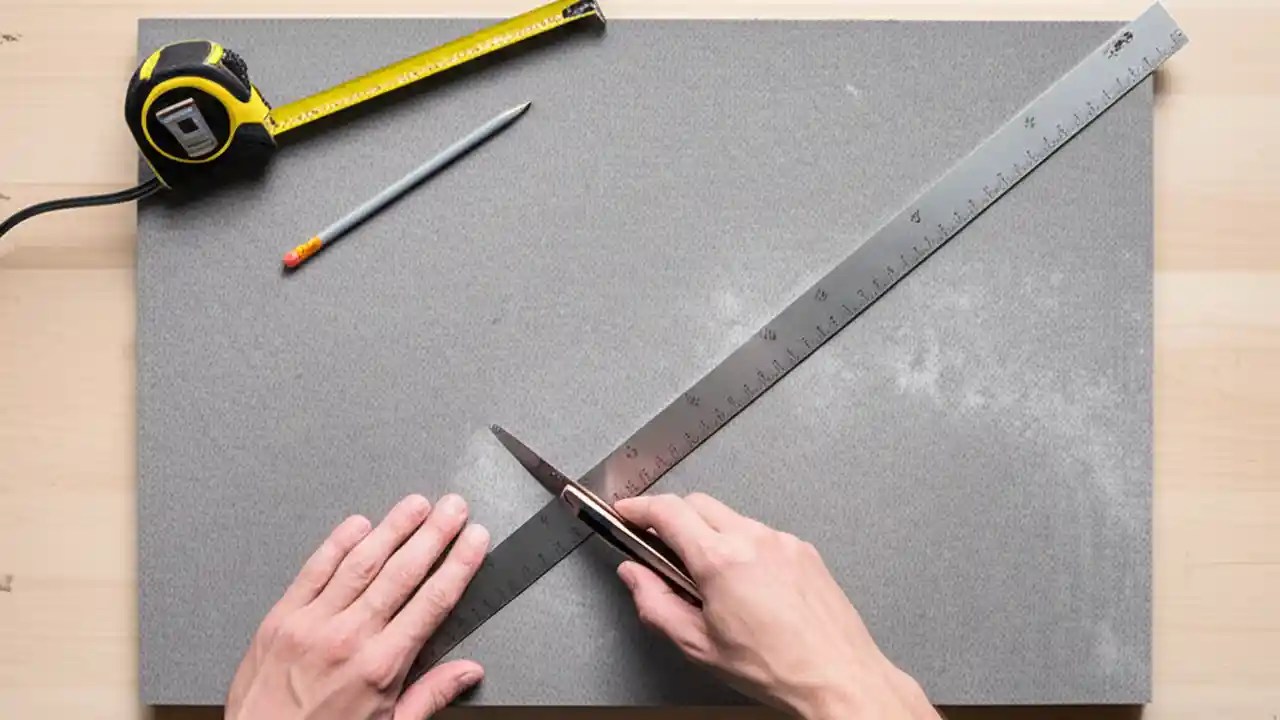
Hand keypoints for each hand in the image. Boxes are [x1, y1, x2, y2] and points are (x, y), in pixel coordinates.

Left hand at [226, 494, 490, 719]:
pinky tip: (359, 524)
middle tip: (454, 508)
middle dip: (433, 535)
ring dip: (393, 529)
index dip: (458, 565)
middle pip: (402, 572)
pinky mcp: (280, 618)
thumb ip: (430, 696)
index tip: (474, 541)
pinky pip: (313, 571)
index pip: (432, 602)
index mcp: (379, 667)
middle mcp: (348, 638)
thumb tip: (469, 672)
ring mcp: (311, 623)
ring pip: (360, 563)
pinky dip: (337, 544)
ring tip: (416, 505)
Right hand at [613, 493, 937, 719]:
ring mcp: (782, 541)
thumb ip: (655, 604)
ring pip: (731, 517)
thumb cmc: (776, 667)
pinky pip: (760, 534)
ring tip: (708, 578)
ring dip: (709, 533)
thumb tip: (635, 577)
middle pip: (698, 503)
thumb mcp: (698, 645)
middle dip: (672, 517)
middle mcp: (753, 539)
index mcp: (721, 560)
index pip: (667, 511)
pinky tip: (744, 583)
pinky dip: (742, 546)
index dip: (638, 508)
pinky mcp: (803, 549)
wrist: (836, 676)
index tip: (626, 512)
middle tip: (659, 545)